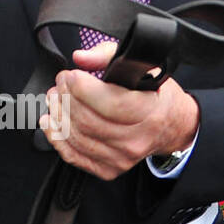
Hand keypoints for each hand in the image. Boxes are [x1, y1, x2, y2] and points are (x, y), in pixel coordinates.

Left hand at [40, 41, 200, 180]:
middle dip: (65, 97)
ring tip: (56, 98)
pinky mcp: (109, 168)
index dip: (81, 87)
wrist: (171, 126)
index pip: (109, 103)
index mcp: (149, 111)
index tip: (71, 75)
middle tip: (61, 83)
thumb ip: (107, 55)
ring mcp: (122, 157)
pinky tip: (51, 121)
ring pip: (77, 137)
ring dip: (58, 114)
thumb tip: (80, 58)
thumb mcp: (141, 65)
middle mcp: (137, 139)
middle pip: (87, 120)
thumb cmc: (154, 93)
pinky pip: (74, 156)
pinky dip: (56, 137)